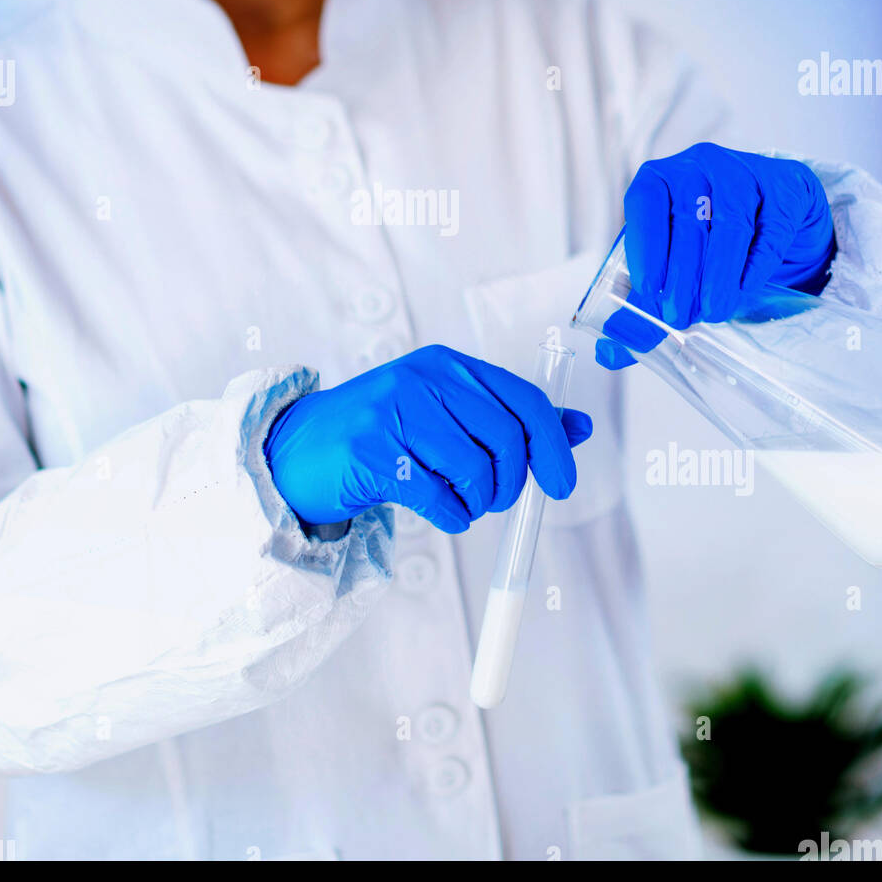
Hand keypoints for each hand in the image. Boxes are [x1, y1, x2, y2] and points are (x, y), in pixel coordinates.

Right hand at [264, 344, 592, 533]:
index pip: (524, 401)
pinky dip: (451, 516)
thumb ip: (510, 417)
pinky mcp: (371, 452)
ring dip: (479, 502)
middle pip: (506, 439)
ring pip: (474, 471)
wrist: (301, 449)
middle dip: (512, 483)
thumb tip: (580, 426)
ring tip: (462, 503)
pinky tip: (442, 511)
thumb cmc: (385, 433)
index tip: (560, 484)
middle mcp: (422, 379)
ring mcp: (393, 412)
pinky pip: (438, 497)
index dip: (553, 447)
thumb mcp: (448, 412)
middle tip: (498, 501)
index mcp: (447, 365)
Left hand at [597, 143, 835, 368]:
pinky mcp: (785, 188)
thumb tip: (609, 352)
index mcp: (660, 178)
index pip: (645, 203)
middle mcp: (699, 165)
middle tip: (678, 317)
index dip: (645, 245)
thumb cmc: (710, 243)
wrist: (775, 219)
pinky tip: (744, 290)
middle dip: (682, 274)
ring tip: (713, 311)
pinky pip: (770, 228)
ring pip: (730, 222)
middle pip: (689, 220)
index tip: (647, 289)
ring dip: (718, 272)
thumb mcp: (672, 269)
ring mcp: (745, 171)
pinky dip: (756, 264)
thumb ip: (641, 309)